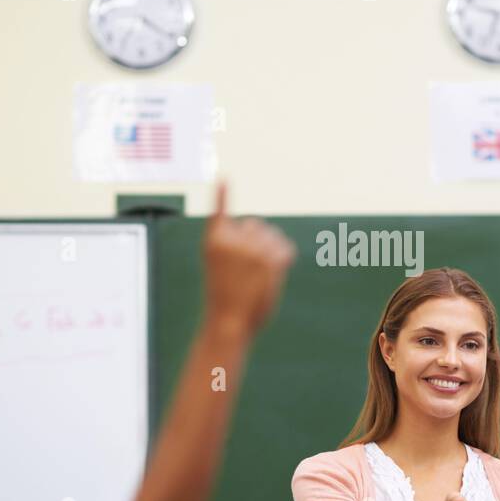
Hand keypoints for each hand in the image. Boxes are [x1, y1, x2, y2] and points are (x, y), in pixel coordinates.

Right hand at [203, 184, 295, 336]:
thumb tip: (272, 241)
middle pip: (256, 225)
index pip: (223, 212)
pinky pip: (285, 247)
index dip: (224, 196)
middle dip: (257, 241)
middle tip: (250, 270)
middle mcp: (233, 238)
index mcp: (214, 238)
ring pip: (273, 237)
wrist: (227, 323)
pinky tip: (286, 254)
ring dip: (272, 251)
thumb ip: (236, 249)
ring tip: (259, 278)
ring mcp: (253, 248)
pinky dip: (285, 252)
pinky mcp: (271, 261)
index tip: (225, 177)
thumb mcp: (219, 268)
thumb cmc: (222, 300)